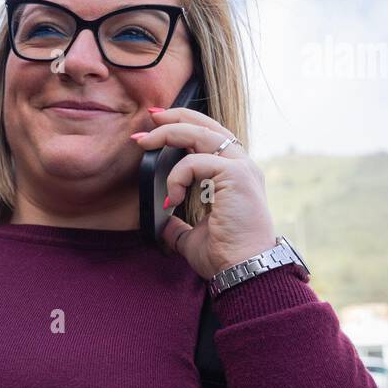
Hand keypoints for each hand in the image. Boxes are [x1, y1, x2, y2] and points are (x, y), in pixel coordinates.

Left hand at [130, 106, 276, 279]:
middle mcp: (241, 166)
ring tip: (144, 143)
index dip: (184, 125)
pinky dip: (176, 177)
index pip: (209, 137)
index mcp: (234, 175)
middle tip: (148, 118)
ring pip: (200, 133)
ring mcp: (241, 168)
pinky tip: (172, 198)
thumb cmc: (224, 255)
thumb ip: (178, 225)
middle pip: (206, 125)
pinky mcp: (236, 175)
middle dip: (175, 117)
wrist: (243, 270)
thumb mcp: (192, 236)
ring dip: (168, 134)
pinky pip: (195, 161)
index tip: (155, 126)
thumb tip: (162, 222)